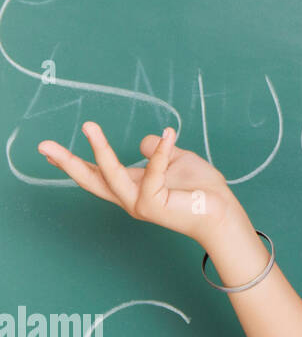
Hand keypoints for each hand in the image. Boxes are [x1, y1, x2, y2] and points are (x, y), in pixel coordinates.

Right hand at [37, 121, 244, 247]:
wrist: (222, 210)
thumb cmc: (201, 188)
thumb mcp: (175, 160)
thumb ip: (158, 150)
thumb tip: (145, 141)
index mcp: (132, 187)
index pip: (97, 174)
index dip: (73, 163)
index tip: (48, 151)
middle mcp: (130, 198)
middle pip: (91, 180)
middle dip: (67, 163)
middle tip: (43, 145)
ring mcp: (139, 204)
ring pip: (111, 175)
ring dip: (100, 150)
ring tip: (89, 127)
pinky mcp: (155, 205)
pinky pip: (152, 174)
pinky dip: (158, 153)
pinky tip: (167, 134)